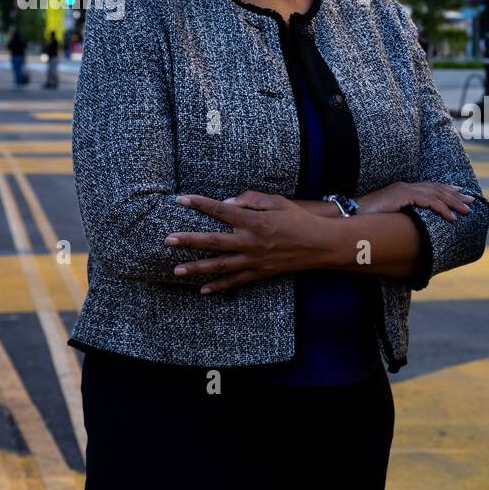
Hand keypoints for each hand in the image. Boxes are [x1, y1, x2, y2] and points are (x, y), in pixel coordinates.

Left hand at [163, 190, 333, 293]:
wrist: (321, 245)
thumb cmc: (299, 220)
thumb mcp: (277, 201)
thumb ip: (251, 199)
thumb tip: (227, 201)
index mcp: (254, 220)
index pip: (221, 210)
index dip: (200, 204)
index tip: (181, 200)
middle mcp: (250, 241)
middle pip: (213, 241)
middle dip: (188, 241)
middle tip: (167, 240)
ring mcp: (254, 259)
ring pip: (220, 265)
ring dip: (196, 268)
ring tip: (176, 270)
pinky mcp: (260, 272)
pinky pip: (236, 281)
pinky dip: (219, 286)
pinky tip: (203, 290)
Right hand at [358, 181, 473, 220]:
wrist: (350, 214)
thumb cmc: (366, 220)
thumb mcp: (389, 218)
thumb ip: (403, 219)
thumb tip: (412, 229)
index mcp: (404, 190)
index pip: (430, 188)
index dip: (447, 190)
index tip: (460, 194)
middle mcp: (406, 186)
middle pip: (437, 189)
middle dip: (456, 195)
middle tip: (471, 200)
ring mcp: (404, 189)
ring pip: (436, 194)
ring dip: (454, 203)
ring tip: (466, 211)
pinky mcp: (403, 194)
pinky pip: (429, 201)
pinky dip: (443, 209)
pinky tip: (452, 218)